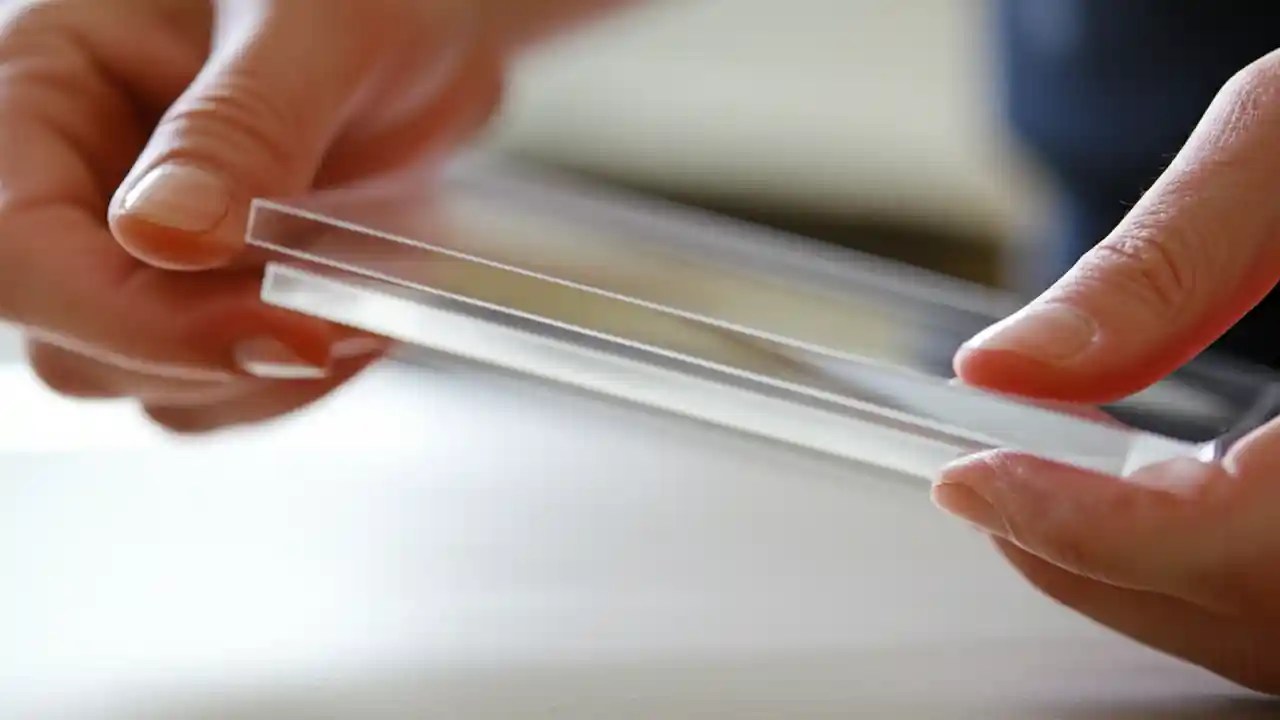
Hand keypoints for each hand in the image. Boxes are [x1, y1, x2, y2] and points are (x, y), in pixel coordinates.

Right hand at [0, 0, 515, 431]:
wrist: (438, 22)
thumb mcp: (313, 25)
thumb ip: (239, 125)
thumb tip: (162, 235)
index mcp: (50, 83)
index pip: (19, 249)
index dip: (134, 321)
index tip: (278, 332)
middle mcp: (81, 181)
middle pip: (81, 347)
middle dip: (221, 352)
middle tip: (344, 311)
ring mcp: (146, 254)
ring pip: (162, 388)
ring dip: (278, 369)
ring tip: (369, 284)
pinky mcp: (214, 298)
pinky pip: (233, 388)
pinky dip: (306, 372)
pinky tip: (364, 308)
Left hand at [933, 50, 1279, 693]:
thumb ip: (1159, 264)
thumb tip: (1005, 366)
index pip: (1241, 547)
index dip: (1087, 528)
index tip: (969, 480)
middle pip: (1252, 612)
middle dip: (1091, 557)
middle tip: (988, 477)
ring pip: (1271, 629)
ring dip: (1141, 570)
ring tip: (1049, 477)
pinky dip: (1209, 562)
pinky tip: (1157, 489)